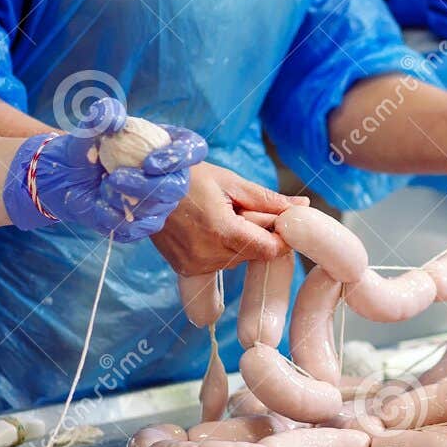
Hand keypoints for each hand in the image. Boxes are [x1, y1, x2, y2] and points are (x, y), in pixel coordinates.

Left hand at [2, 100, 207, 241]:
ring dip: (125, 200)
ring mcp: (159, 201)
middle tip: (114, 179)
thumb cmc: (85, 149)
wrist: (67, 177)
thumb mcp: (88, 129)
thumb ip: (101, 117)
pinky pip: (139, 228)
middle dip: (147, 186)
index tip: (150, 163)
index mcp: (166, 144)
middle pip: (178, 186)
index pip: (194, 149)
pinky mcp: (144, 223)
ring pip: (157, 209)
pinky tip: (99, 206)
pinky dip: (116, 219)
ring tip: (102, 188)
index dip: (181, 158)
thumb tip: (116, 116)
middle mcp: (170, 174)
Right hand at [150, 161, 307, 276]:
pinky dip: (221, 248)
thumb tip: (303, 207)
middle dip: (258, 235)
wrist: (144, 185)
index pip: (270, 250)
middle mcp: (208, 255)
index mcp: (223, 231)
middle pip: (255, 255)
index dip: (281, 237)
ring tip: (220, 216)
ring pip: (237, 260)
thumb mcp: (232, 183)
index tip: (277, 221)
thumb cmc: (188, 177)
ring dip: (239, 242)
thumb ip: (269, 200)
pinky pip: (217, 264)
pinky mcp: (184, 269)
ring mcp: (194, 265)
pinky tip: (208, 228)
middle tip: (241, 209)